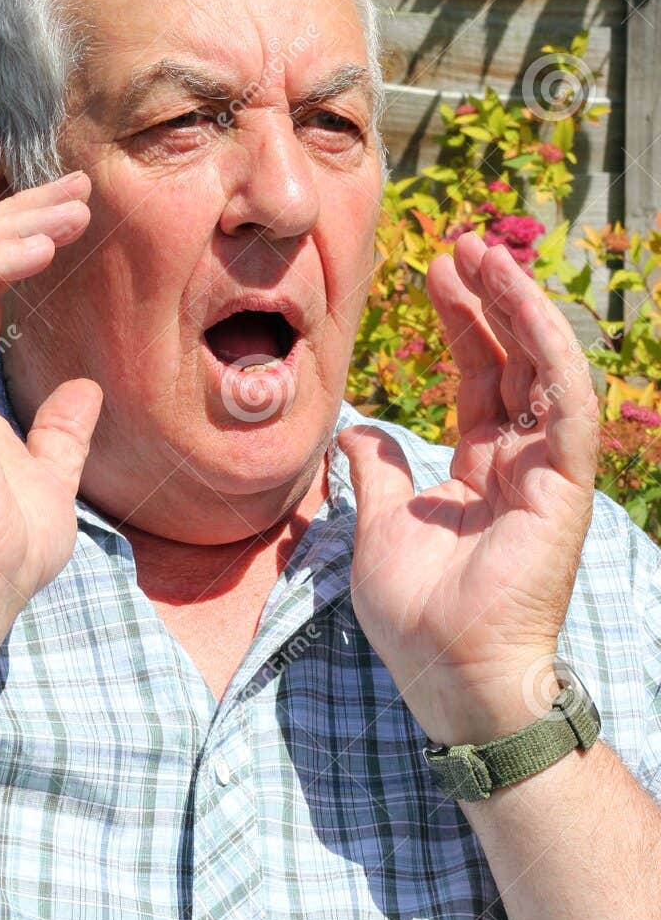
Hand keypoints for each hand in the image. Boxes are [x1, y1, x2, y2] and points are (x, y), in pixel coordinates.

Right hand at [0, 169, 101, 617]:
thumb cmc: (4, 547)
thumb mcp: (52, 476)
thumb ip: (63, 432)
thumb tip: (87, 392)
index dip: (25, 241)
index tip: (78, 213)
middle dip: (23, 215)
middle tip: (80, 186)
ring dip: (12, 225)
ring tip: (71, 203)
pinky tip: (42, 244)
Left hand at [336, 231, 599, 744]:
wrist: (447, 675)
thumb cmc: (418, 616)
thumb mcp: (381, 526)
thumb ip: (377, 473)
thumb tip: (356, 431)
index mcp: (480, 471)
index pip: (479, 377)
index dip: (461, 322)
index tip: (433, 272)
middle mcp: (520, 464)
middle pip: (512, 361)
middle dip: (487, 298)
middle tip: (457, 244)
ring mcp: (547, 474)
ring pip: (544, 369)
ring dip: (517, 307)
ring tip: (484, 253)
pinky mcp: (563, 488)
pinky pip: (563, 405)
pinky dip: (546, 350)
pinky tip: (520, 304)